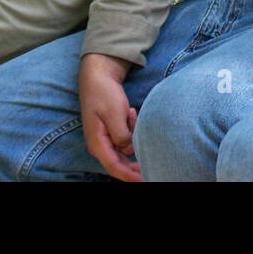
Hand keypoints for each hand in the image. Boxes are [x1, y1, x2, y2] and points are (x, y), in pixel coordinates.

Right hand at [79, 53, 140, 181]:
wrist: (98, 74)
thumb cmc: (104, 93)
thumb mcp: (114, 114)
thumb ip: (122, 135)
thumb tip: (129, 148)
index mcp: (97, 143)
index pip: (115, 168)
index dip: (130, 176)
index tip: (146, 179)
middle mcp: (100, 144)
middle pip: (121, 162)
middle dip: (136, 163)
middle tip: (154, 163)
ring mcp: (105, 136)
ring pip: (125, 148)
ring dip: (133, 135)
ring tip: (130, 113)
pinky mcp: (111, 129)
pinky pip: (125, 136)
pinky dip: (131, 127)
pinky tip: (129, 112)